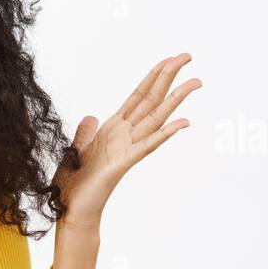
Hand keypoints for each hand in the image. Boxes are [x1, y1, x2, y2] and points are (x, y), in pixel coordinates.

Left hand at [54, 52, 201, 226]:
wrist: (72, 212)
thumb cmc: (75, 186)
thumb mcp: (75, 151)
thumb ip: (85, 133)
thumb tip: (91, 116)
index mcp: (112, 130)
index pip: (137, 97)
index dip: (152, 77)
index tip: (169, 59)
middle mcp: (123, 136)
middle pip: (151, 101)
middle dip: (169, 77)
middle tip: (189, 57)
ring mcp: (126, 150)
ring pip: (155, 119)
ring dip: (175, 100)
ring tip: (195, 82)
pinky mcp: (122, 165)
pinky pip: (146, 147)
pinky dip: (164, 134)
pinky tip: (182, 123)